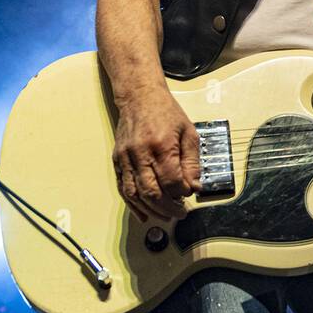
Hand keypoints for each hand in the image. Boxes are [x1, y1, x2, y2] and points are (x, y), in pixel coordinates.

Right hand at [112, 87, 202, 221]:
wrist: (140, 97)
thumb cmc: (165, 112)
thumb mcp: (188, 133)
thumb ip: (192, 162)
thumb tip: (195, 186)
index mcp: (162, 145)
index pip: (172, 181)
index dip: (182, 193)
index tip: (190, 194)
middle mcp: (141, 153)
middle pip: (152, 192)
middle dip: (168, 208)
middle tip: (180, 212)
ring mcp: (126, 158)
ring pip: (136, 194)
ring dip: (151, 210)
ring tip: (165, 215)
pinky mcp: (117, 160)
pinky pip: (123, 188)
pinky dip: (132, 205)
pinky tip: (144, 214)